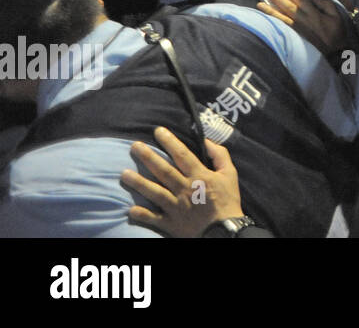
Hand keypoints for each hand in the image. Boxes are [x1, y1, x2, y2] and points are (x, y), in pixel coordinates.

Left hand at [120, 127, 243, 237]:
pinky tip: (130, 209)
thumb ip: (220, 156)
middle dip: (148, 157)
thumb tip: (207, 141)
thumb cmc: (228, 201)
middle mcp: (184, 189)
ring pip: (154, 192)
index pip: (182, 155)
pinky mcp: (171, 223)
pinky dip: (141, 215)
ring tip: (124, 174)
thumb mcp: (230, 174)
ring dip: (138, 183)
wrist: (224, 231)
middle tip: (134, 146)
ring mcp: (175, 207)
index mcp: (199, 176)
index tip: (158, 131)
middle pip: (164, 171)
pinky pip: (153, 218)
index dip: (170, 142)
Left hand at [257, 0, 353, 56]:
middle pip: (288, 7)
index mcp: (315, 14)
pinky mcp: (293, 37)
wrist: (334, 53)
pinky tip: (265, 17)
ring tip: (260, 2)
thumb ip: (326, 4)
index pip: (302, 0)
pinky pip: (281, 27)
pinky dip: (273, 21)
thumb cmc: (336, 33)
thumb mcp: (338, 16)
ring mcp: (297, 30)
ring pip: (282, 17)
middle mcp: (304, 21)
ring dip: (270, 9)